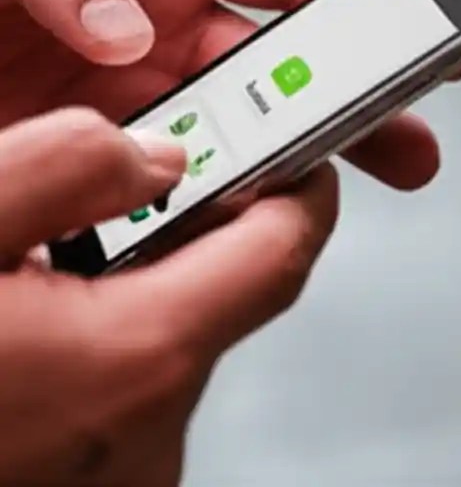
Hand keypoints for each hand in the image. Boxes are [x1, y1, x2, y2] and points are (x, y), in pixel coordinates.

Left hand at [0, 0, 450, 188]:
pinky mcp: (67, 144)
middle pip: (274, 64)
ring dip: (266, 168)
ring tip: (301, 201)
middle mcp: (145, 14)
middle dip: (347, 105)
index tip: (417, 24)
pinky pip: (143, 182)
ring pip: (221, 133)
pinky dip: (177, 210)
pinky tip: (199, 231)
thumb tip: (117, 21)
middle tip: (402, 144)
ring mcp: (111, 85)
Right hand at [0, 107, 336, 485]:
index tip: (291, 142)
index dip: (298, 185)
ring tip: (27, 268)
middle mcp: (147, 431)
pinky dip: (89, 344)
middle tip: (115, 185)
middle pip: (219, 295)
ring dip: (120, 289)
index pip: (285, 251)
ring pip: (160, 342)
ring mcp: (116, 474)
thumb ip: (63, 166)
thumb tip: (150, 156)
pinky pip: (116, 394)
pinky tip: (16, 329)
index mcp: (137, 357)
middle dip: (181, 230)